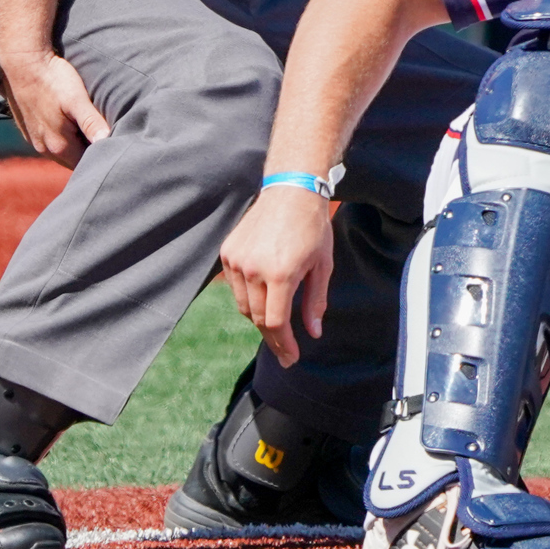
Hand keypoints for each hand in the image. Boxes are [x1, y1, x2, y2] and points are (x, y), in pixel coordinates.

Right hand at [0, 47, 109, 168]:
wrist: (22, 63)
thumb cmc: (53, 79)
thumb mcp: (77, 99)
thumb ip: (92, 122)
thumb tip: (108, 142)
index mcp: (59, 146)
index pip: (87, 163)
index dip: (103, 156)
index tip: (117, 145)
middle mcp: (44, 148)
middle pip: (75, 161)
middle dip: (91, 154)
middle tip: (110, 139)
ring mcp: (34, 140)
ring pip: (62, 153)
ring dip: (77, 146)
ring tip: (93, 131)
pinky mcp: (29, 130)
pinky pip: (51, 143)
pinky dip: (64, 139)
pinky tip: (72, 124)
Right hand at [220, 187, 335, 367]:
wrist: (290, 191)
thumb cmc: (312, 228)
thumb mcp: (322, 265)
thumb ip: (315, 301)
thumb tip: (313, 334)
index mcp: (280, 274)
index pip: (275, 322)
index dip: (284, 344)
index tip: (292, 357)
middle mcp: (253, 269)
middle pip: (257, 318)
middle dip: (273, 337)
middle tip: (286, 350)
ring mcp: (236, 261)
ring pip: (243, 305)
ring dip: (259, 317)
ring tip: (276, 323)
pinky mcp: (227, 253)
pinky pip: (234, 286)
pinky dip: (247, 297)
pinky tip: (262, 298)